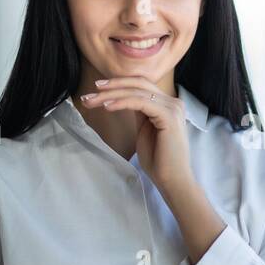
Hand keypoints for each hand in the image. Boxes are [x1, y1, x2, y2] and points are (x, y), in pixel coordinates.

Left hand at [82, 75, 193, 196]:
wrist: (173, 180)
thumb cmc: (158, 161)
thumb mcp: (145, 130)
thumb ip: (140, 112)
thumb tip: (123, 98)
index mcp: (168, 104)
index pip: (141, 85)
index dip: (119, 83)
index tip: (97, 89)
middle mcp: (173, 102)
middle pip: (139, 83)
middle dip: (112, 85)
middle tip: (91, 91)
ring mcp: (173, 108)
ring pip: (137, 91)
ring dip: (112, 94)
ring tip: (93, 100)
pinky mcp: (169, 116)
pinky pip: (140, 102)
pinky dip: (122, 102)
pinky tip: (107, 107)